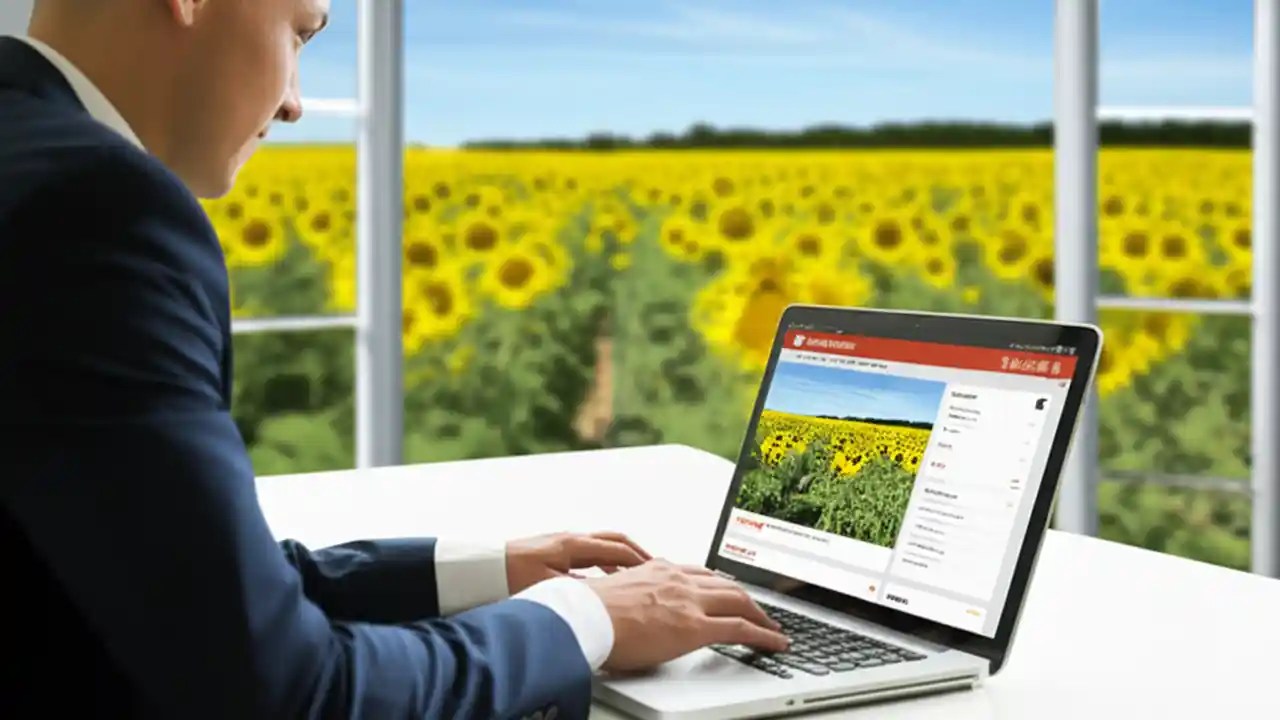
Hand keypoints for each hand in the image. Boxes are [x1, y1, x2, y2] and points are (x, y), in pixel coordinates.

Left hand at [505, 531, 652, 594]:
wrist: (482, 568)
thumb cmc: (510, 579)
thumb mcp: (548, 589)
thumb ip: (581, 588)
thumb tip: (608, 593)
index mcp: (573, 545)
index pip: (617, 550)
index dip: (640, 562)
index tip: (657, 573)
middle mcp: (571, 539)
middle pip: (615, 540)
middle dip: (638, 554)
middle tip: (656, 569)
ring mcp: (564, 543)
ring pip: (604, 545)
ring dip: (623, 557)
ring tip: (638, 575)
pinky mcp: (556, 550)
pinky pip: (591, 552)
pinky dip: (608, 562)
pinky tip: (609, 580)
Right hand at [583, 560, 789, 672]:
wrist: (582, 618)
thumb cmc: (587, 612)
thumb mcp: (613, 595)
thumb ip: (629, 597)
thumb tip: (626, 611)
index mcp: (657, 570)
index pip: (697, 574)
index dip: (717, 584)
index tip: (725, 590)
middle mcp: (678, 580)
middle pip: (724, 585)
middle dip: (745, 598)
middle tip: (758, 609)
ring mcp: (689, 601)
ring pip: (739, 601)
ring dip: (760, 614)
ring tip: (772, 626)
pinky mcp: (695, 627)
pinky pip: (741, 628)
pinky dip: (764, 634)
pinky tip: (776, 641)